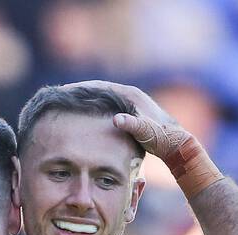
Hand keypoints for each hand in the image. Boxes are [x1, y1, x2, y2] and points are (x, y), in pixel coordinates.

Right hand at [63, 79, 187, 162]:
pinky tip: (87, 118)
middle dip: (80, 93)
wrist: (177, 144)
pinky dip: (96, 110)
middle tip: (60, 96)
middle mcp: (130, 96)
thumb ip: (132, 124)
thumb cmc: (162, 139)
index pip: (99, 87)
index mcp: (130, 95)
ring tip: (69, 106)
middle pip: (98, 90)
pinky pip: (108, 107)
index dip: (80, 89)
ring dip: (87, 101)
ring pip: (103, 99)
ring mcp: (131, 104)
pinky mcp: (132, 113)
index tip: (63, 91)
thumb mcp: (146, 131)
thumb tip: (116, 119)